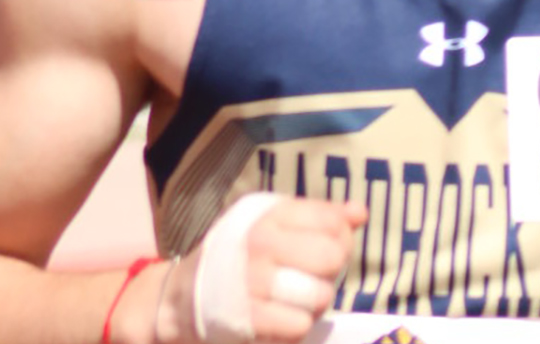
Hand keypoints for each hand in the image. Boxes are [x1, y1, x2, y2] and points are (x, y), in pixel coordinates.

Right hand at [156, 196, 367, 343]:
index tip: (325, 247)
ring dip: (314, 303)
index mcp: (268, 216)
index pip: (333, 222)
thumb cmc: (236, 255)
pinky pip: (300, 325)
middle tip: (311, 277)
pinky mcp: (246, 318)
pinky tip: (281, 319)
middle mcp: (259, 245)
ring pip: (321, 295)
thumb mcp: (271, 223)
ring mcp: (252, 282)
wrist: (179, 296)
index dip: (341, 238)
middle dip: (331, 272)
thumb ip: (318, 216)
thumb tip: (359, 213)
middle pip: (333, 258)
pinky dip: (296, 327)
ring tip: (296, 300)